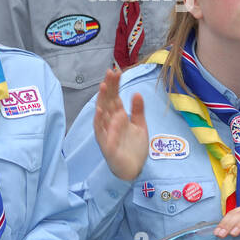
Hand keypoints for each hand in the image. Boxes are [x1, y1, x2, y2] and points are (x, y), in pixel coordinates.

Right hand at [94, 66, 148, 181]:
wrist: (134, 169)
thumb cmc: (134, 148)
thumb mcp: (140, 125)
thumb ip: (138, 110)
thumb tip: (136, 93)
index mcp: (118, 116)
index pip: (115, 96)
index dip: (115, 84)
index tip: (117, 70)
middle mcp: (110, 122)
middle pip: (108, 101)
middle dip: (109, 86)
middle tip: (111, 71)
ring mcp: (106, 132)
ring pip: (102, 113)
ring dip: (102, 100)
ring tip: (104, 86)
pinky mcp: (106, 144)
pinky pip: (101, 131)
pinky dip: (99, 120)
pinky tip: (100, 110)